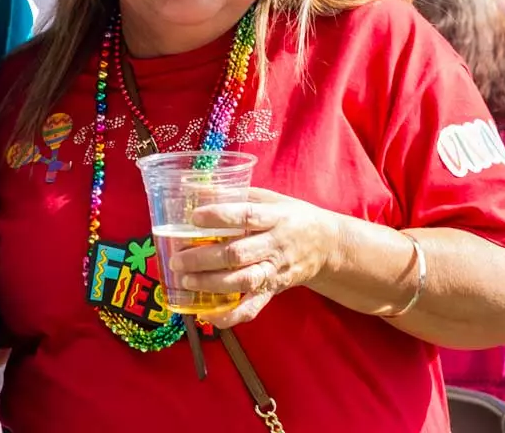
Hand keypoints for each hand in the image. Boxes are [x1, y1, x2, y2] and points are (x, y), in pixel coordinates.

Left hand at [166, 187, 339, 327]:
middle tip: (178, 260)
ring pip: (243, 281)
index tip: (194, 217)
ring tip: (186, 281)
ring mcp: (275, 270)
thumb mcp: (272, 198)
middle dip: (204, 258)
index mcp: (275, 217)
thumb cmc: (292, 216)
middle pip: (238, 254)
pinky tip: (207, 315)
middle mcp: (275, 245)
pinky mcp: (274, 289)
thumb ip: (240, 195)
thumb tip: (199, 189)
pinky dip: (230, 315)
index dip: (219, 217)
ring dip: (211, 284)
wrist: (327, 245)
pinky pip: (253, 307)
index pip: (246, 216)